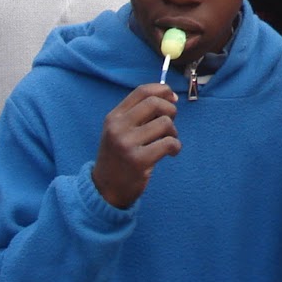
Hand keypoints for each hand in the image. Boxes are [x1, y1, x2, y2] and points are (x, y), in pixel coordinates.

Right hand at [91, 84, 179, 208]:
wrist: (105, 190)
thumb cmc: (120, 157)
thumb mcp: (120, 131)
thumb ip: (140, 114)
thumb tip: (171, 96)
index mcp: (113, 117)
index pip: (142, 91)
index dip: (163, 90)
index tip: (172, 98)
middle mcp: (117, 128)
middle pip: (155, 103)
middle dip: (170, 110)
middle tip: (169, 125)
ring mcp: (126, 144)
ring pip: (165, 123)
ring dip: (173, 132)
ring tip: (167, 142)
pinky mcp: (138, 160)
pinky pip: (169, 143)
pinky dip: (176, 147)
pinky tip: (171, 153)